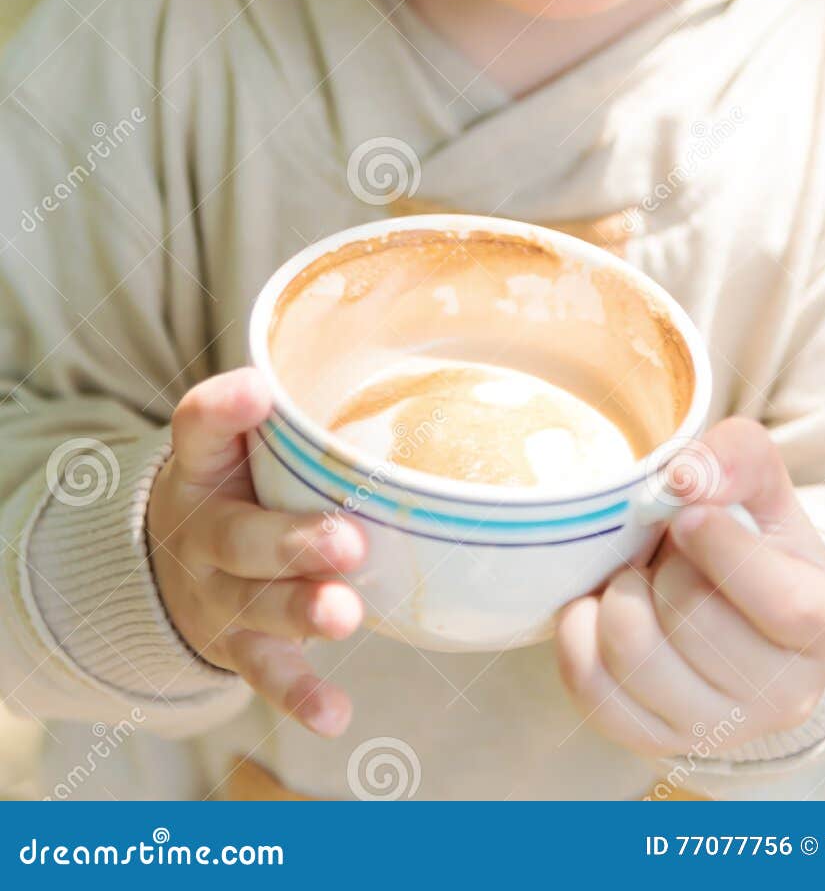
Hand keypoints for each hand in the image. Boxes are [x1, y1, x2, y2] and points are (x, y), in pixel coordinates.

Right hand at [146, 367, 366, 736]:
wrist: (170, 568)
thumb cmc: (238, 485)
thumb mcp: (242, 442)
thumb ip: (293, 415)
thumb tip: (402, 362)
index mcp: (201, 467)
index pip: (197, 428)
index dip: (224, 410)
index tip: (258, 392)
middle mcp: (203, 533)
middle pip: (238, 538)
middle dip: (292, 542)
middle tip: (346, 541)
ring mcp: (218, 595)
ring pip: (254, 607)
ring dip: (301, 611)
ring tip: (344, 614)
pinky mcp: (239, 646)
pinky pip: (268, 673)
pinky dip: (300, 696)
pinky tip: (336, 713)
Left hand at [555, 418, 824, 755]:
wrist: (734, 611)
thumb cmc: (752, 539)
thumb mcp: (764, 485)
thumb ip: (738, 457)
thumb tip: (687, 480)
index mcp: (824, 627)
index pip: (780, 602)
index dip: (722, 549)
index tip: (686, 514)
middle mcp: (783, 695)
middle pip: (692, 618)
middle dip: (664, 564)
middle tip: (668, 551)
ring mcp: (718, 729)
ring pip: (635, 655)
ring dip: (621, 596)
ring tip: (640, 580)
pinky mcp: (657, 742)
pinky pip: (593, 692)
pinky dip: (580, 635)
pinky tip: (600, 608)